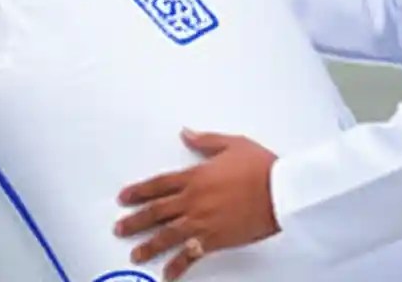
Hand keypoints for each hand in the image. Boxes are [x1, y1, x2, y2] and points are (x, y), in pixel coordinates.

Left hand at [115, 130, 280, 280]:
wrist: (281, 190)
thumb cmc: (261, 167)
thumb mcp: (232, 144)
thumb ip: (205, 141)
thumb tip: (186, 133)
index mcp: (194, 176)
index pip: (158, 184)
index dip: (138, 191)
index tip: (124, 197)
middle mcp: (193, 200)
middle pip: (156, 212)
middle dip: (135, 221)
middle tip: (120, 228)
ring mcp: (202, 221)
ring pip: (167, 235)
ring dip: (148, 246)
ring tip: (135, 254)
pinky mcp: (215, 239)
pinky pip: (190, 255)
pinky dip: (177, 266)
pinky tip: (167, 274)